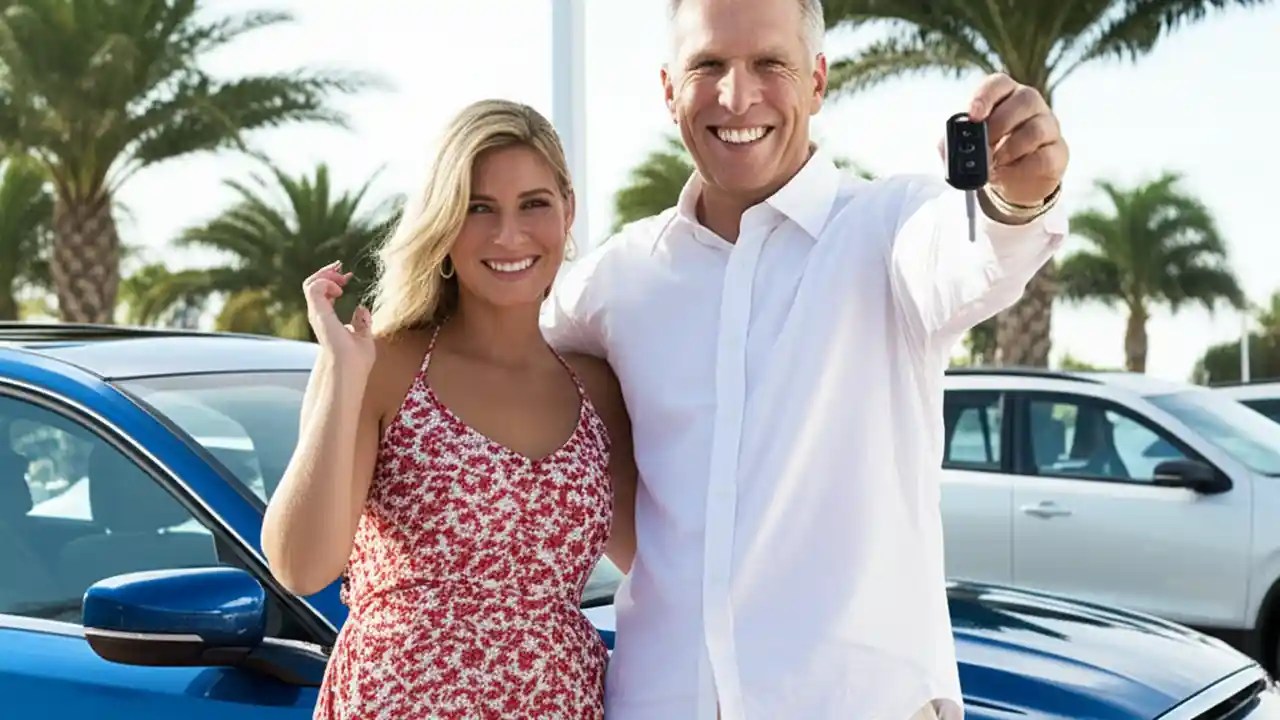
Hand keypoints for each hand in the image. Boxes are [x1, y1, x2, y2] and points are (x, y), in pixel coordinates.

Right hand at [303, 261, 374, 373]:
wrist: (350, 371)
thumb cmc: (356, 362)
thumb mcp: (363, 338)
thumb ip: (361, 323)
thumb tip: (362, 309)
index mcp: (328, 320)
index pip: (323, 294)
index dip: (334, 281)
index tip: (348, 276)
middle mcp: (319, 316)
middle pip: (313, 285)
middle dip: (327, 272)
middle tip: (342, 270)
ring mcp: (316, 315)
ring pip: (310, 283)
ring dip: (326, 275)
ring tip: (342, 278)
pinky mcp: (317, 314)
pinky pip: (313, 287)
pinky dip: (326, 282)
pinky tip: (340, 289)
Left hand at [966, 73, 1068, 206]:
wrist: (1014, 182)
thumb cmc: (990, 153)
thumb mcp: (967, 147)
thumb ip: (953, 143)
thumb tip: (948, 146)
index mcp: (1006, 96)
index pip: (999, 83)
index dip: (985, 96)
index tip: (973, 116)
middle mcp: (1031, 105)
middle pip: (1024, 100)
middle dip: (999, 125)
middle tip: (983, 146)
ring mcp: (1049, 127)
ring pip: (1036, 129)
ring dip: (1011, 148)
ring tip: (995, 162)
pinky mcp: (1058, 152)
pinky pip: (1045, 156)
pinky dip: (1023, 168)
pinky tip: (1010, 173)